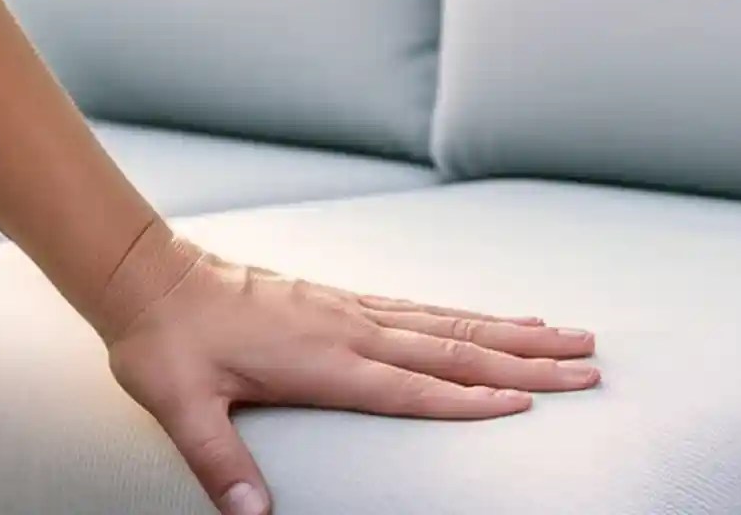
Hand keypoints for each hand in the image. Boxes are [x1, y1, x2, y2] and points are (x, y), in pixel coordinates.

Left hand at [102, 242, 598, 514]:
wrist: (154, 277)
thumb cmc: (168, 344)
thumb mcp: (180, 408)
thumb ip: (221, 464)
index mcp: (325, 362)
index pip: (415, 387)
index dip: (472, 400)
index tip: (530, 402)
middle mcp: (354, 331)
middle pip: (457, 351)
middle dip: (526, 361)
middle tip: (586, 364)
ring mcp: (357, 311)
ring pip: (453, 324)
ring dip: (515, 333)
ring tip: (568, 335)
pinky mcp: (350, 300)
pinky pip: (428, 309)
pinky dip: (474, 316)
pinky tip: (503, 318)